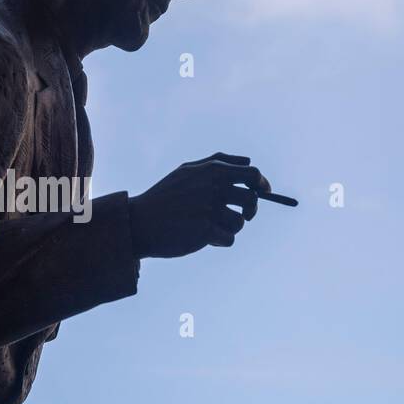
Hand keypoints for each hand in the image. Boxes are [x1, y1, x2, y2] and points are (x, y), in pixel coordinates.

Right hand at [128, 152, 270, 258]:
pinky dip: (219, 241)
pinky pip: (229, 239)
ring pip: (240, 222)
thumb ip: (220, 162)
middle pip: (252, 199)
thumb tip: (249, 162)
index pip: (252, 174)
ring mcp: (210, 209)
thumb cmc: (166, 196)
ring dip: (230, 227)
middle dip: (251, 210)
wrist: (140, 222)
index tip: (263, 193)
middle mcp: (214, 187)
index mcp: (212, 170)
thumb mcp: (187, 171)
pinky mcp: (206, 230)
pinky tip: (202, 237)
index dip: (261, 184)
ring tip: (211, 227)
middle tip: (244, 215)